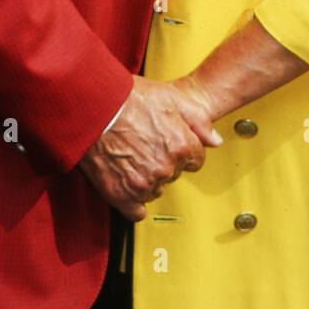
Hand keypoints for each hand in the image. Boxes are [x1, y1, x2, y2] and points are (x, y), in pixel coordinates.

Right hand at [78, 76, 221, 221]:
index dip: (181, 148)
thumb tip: (215, 140)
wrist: (93, 107)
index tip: (166, 141)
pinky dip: (132, 200)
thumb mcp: (172, 97)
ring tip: (130, 156)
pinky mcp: (122, 196)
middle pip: (175, 173)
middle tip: (144, 143)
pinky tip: (126, 182)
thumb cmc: (128, 98)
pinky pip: (136, 211)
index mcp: (181, 145)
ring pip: (156, 190)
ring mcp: (144, 184)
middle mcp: (166, 168)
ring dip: (148, 178)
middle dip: (164, 161)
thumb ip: (200, 120)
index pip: (195, 160)